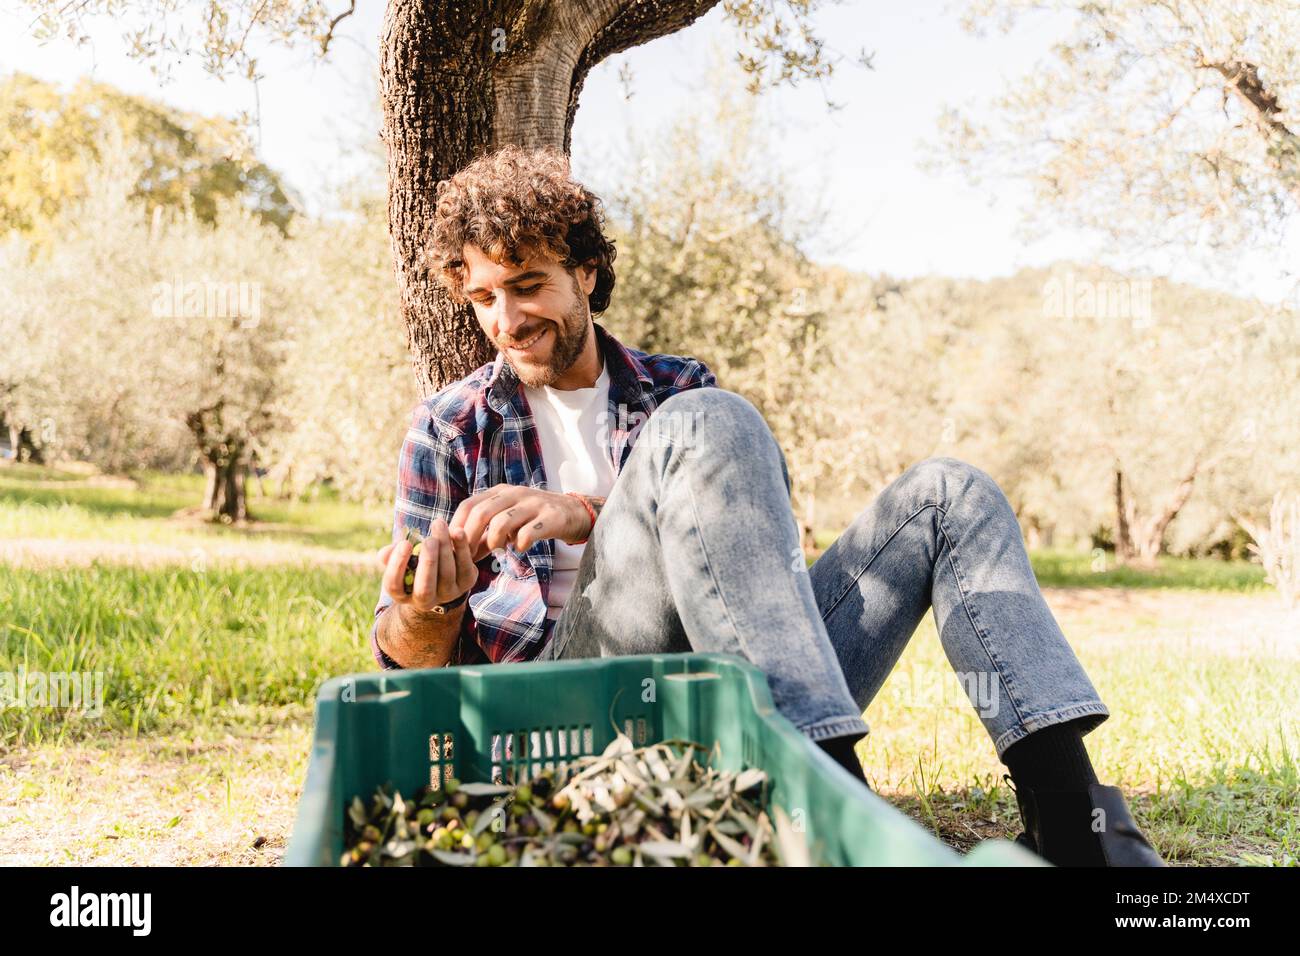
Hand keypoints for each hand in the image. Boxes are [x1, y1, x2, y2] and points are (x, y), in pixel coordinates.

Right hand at [376, 518, 477, 613]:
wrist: (444, 570)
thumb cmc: (416, 562)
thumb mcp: (402, 558)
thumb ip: (392, 555)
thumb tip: (384, 553)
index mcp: (403, 595)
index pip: (394, 586)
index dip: (397, 566)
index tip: (404, 543)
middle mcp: (425, 601)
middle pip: (425, 588)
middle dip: (428, 562)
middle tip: (429, 540)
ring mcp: (448, 594)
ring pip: (447, 574)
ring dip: (445, 548)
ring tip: (439, 525)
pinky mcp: (467, 582)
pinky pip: (465, 566)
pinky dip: (462, 547)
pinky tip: (457, 531)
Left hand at [450, 484, 590, 560]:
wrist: (574, 513)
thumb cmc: (534, 518)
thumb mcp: (509, 517)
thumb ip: (487, 531)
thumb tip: (462, 550)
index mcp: (500, 492)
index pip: (469, 505)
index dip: (458, 527)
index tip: (453, 547)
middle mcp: (515, 493)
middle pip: (482, 513)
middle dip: (471, 538)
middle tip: (470, 556)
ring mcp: (533, 504)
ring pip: (502, 522)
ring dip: (495, 541)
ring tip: (499, 550)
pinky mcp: (550, 518)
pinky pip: (527, 534)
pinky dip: (519, 544)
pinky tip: (521, 548)